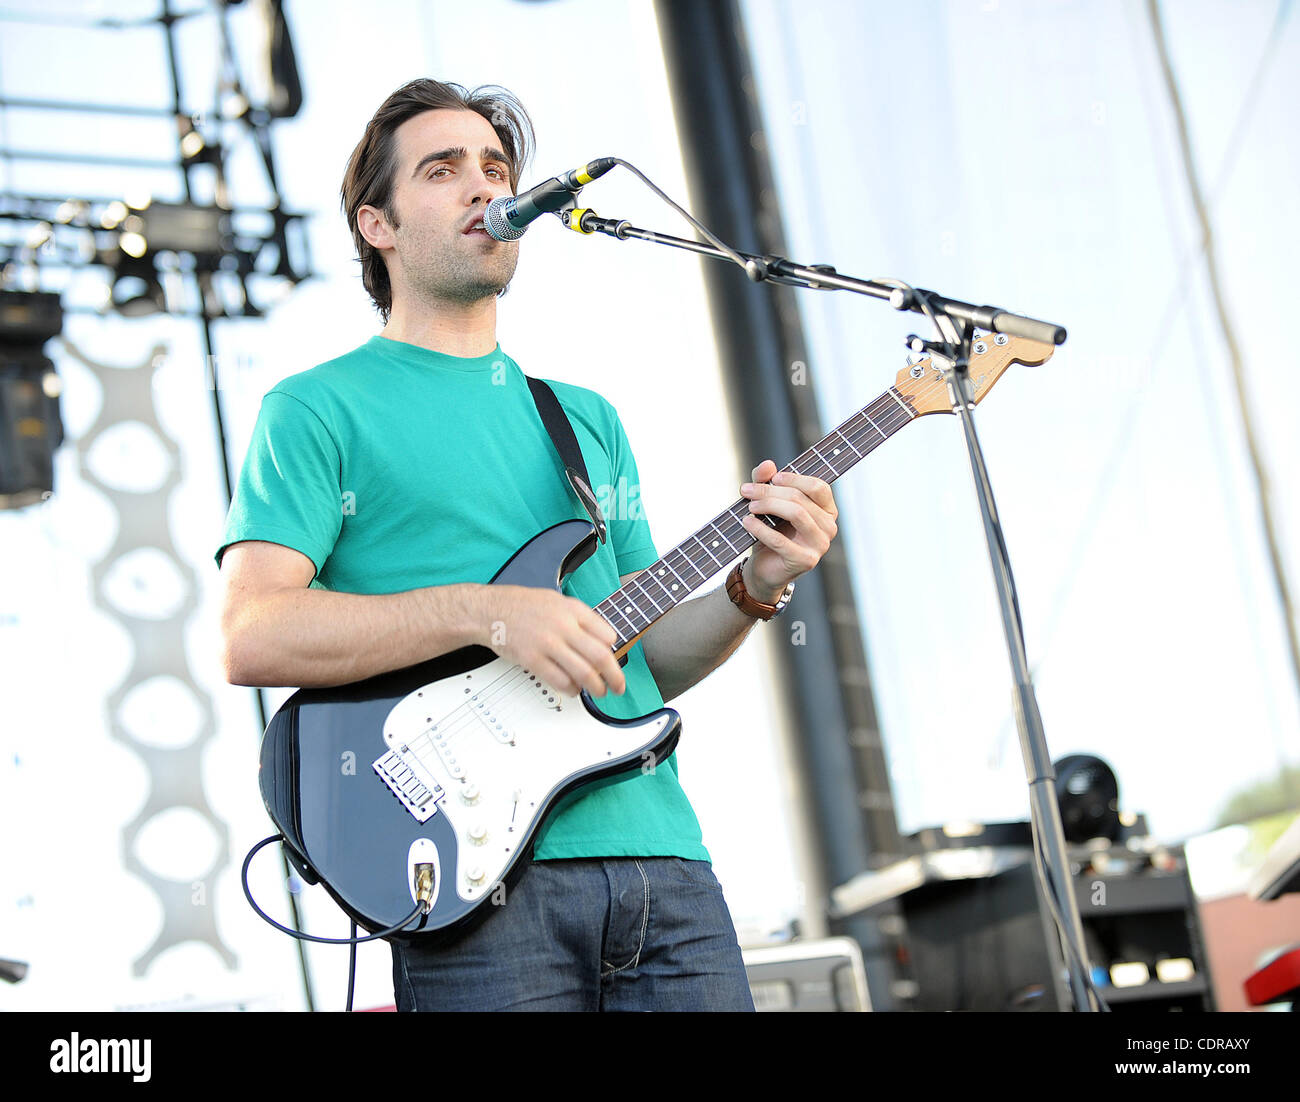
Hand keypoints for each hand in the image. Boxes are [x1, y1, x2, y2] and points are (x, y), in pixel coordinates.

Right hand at [477, 585, 625, 698]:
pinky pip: (560, 681)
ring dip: (596, 688)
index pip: (607, 634)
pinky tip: (573, 689)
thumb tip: (601, 639)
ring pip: (583, 673)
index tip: (614, 660)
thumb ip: (579, 618)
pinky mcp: (532, 659)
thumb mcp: (557, 600)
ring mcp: (547, 643)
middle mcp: (563, 625)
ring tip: (598, 692)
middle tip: (618, 686)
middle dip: (615, 676)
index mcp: (572, 609)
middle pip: (600, 656)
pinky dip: (571, 689)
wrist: (489, 610)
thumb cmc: (521, 605)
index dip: (614, 651)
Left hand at [739, 460, 837, 600]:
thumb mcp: (768, 502)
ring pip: (796, 514)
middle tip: (746, 490)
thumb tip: (767, 465)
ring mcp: (820, 545)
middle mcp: (829, 527)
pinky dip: (761, 529)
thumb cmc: (772, 531)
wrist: (766, 568)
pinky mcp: (805, 561)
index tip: (773, 478)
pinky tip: (747, 522)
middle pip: (800, 499)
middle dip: (770, 491)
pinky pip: (781, 540)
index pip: (819, 486)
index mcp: (827, 510)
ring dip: (768, 505)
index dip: (795, 478)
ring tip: (749, 506)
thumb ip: (767, 481)